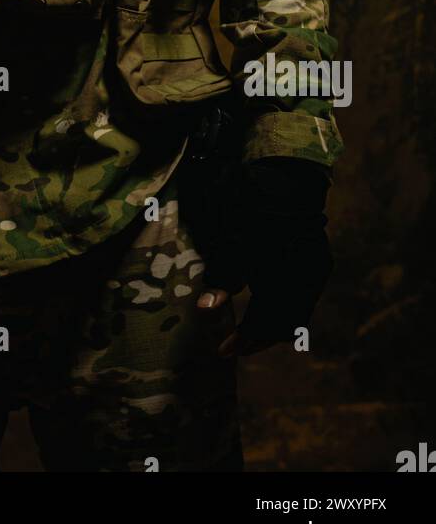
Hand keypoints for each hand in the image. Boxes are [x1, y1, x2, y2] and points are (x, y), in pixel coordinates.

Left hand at [194, 157, 332, 356]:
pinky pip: (302, 297)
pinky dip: (283, 306)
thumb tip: (203, 309)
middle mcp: (309, 278)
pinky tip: (263, 305)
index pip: (268, 323)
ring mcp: (318, 270)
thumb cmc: (251, 205)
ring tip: (245, 329)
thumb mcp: (231, 240)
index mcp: (287, 274)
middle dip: (257, 336)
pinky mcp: (320, 262)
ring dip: (271, 324)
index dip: (244, 339)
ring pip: (296, 313)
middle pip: (285, 324)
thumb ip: (222, 276)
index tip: (221, 349)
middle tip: (231, 343)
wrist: (285, 174)